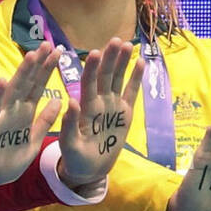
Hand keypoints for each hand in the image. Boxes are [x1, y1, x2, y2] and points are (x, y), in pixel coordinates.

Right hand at [0, 44, 62, 193]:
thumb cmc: (7, 160)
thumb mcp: (33, 140)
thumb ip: (45, 121)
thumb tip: (58, 100)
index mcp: (25, 113)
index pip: (38, 86)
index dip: (48, 70)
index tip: (59, 52)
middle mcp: (13, 111)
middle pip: (28, 84)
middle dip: (38, 65)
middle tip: (49, 45)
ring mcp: (0, 118)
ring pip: (13, 92)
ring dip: (21, 74)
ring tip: (31, 55)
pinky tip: (2, 82)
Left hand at [55, 38, 144, 188]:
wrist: (89, 169)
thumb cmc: (75, 157)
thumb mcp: (69, 145)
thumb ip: (70, 126)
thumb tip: (73, 102)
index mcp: (84, 108)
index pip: (88, 83)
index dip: (92, 68)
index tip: (96, 53)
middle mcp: (98, 102)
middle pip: (105, 76)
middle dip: (110, 59)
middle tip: (116, 41)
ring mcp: (112, 106)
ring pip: (118, 80)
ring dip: (122, 62)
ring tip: (128, 44)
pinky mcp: (125, 113)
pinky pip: (131, 92)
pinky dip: (136, 78)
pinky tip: (141, 62)